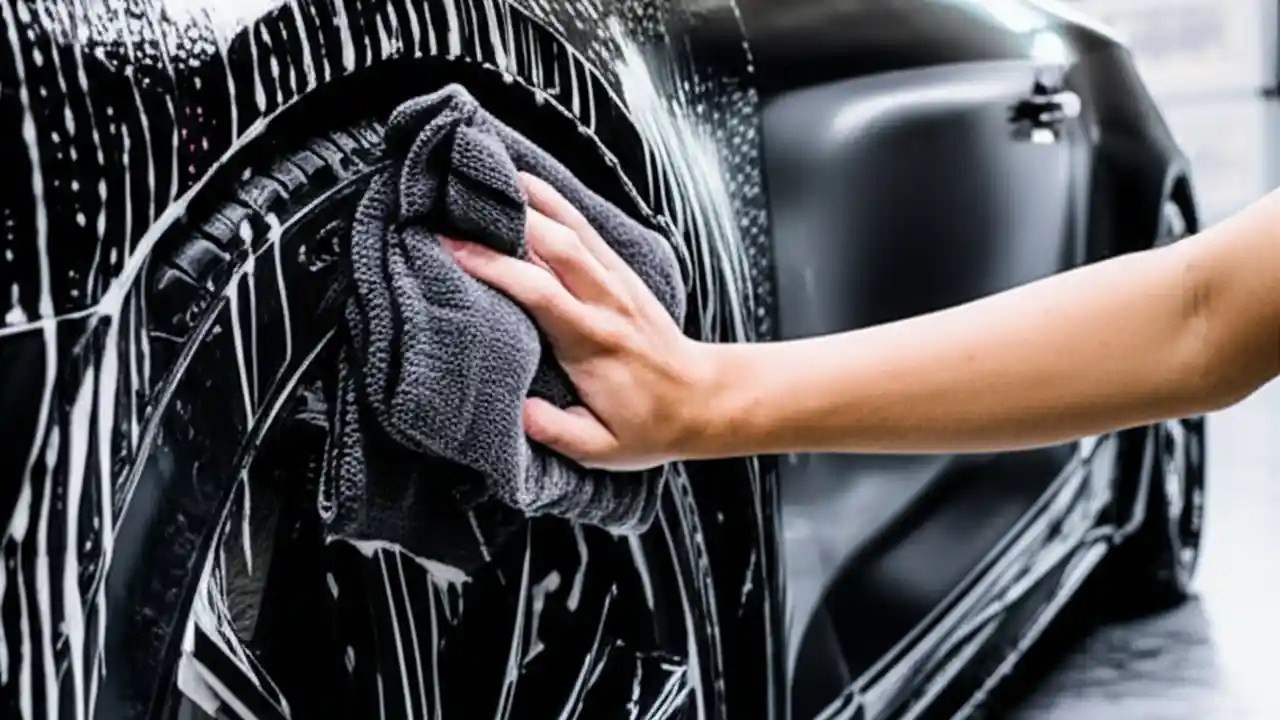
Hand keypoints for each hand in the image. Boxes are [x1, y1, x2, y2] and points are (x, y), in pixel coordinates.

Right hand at [443, 173, 715, 470]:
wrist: (702, 400)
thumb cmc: (647, 426)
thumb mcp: (602, 449)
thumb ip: (558, 431)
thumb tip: (520, 411)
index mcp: (593, 342)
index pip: (540, 293)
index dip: (496, 267)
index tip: (453, 249)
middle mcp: (606, 302)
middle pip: (554, 246)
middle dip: (503, 223)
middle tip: (452, 205)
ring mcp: (617, 282)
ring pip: (571, 228)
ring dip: (529, 201)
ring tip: (484, 176)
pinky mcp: (623, 273)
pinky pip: (587, 229)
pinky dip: (556, 202)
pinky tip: (528, 184)